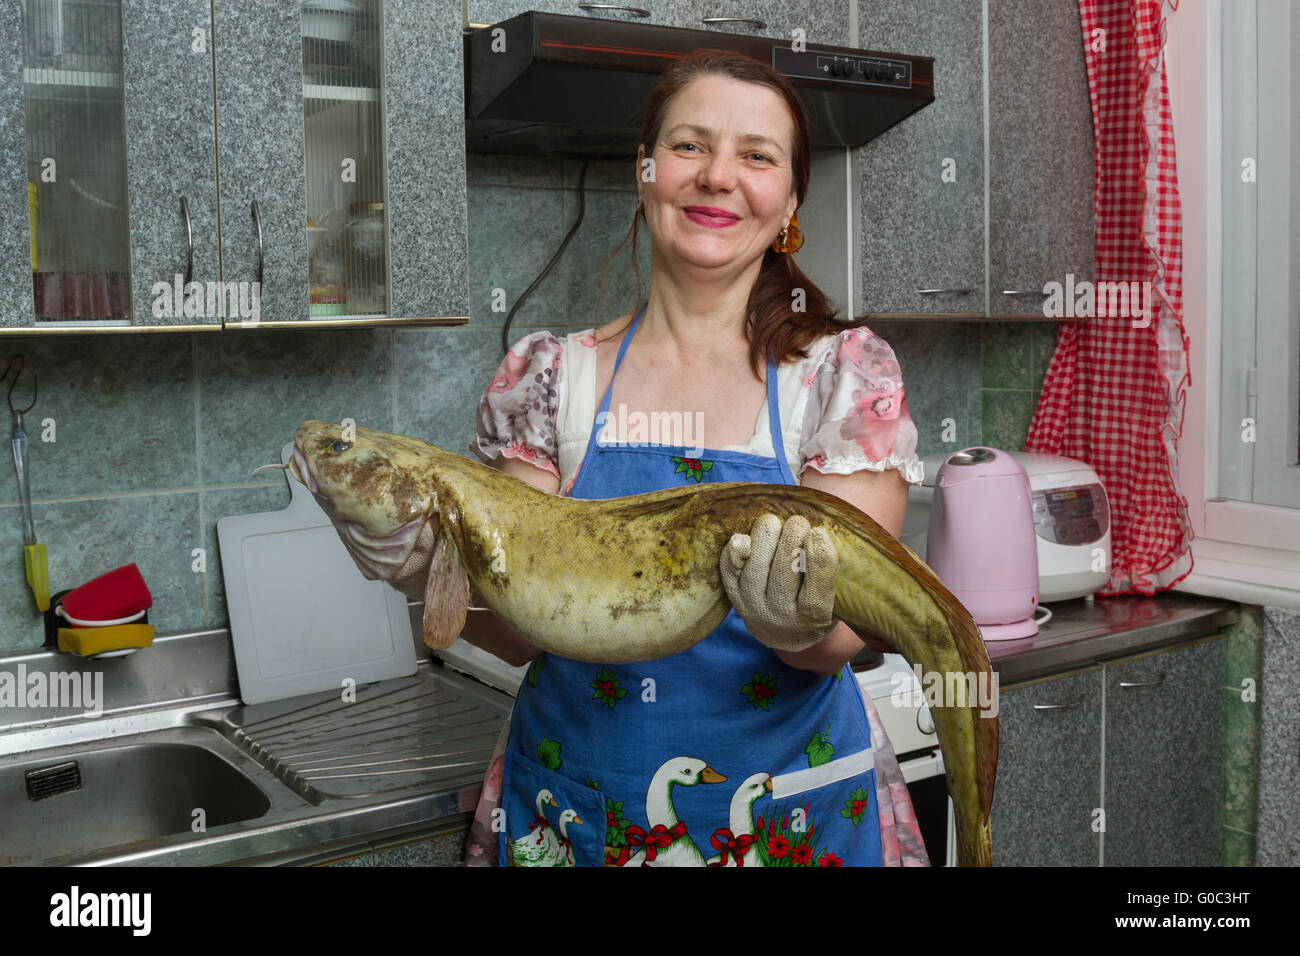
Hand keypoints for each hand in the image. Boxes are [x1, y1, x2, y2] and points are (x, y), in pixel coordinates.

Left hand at [719, 514, 838, 651]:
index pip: (817, 592)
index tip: (819, 532)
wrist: (783, 631)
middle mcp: (779, 617)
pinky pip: (729, 571)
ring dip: (764, 540)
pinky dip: (734, 552)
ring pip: (755, 570)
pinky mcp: (733, 595)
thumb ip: (832, 571)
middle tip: (799, 521)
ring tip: (773, 521)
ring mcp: (752, 607)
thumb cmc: (817, 601)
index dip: (819, 560)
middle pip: (783, 575)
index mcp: (812, 619)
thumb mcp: (836, 596)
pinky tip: (746, 537)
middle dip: (791, 541)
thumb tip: (823, 533)